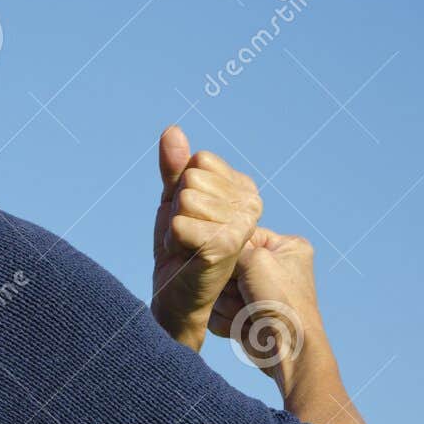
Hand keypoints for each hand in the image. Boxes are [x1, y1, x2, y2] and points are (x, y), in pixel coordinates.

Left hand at [150, 125, 262, 346]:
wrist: (176, 294)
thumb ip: (174, 166)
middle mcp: (251, 204)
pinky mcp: (226, 245)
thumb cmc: (178, 247)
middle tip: (187, 234)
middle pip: (191, 178)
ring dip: (175, 225)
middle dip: (177, 207)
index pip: (199, 160)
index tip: (191, 215)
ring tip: (188, 246)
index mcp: (244, 189)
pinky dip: (172, 241)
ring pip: (185, 199)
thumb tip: (172, 130)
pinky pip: (179, 223)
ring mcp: (242, 224)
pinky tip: (186, 256)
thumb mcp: (173, 201)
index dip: (182, 187)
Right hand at [208, 226, 324, 379]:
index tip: (235, 266)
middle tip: (244, 294)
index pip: (244, 236)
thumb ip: (230, 249)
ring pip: (219, 291)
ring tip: (247, 313)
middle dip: (229, 284)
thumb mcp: (255, 260)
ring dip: (227, 304)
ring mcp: (257, 293)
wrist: (287, 349)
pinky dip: (226, 320)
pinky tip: (244, 326)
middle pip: (227, 266)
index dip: (233, 252)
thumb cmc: (281, 301)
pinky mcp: (244, 315)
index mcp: (287, 248)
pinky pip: (217, 311)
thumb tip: (212, 254)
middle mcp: (273, 268)